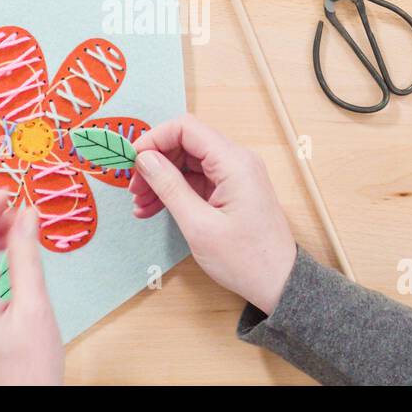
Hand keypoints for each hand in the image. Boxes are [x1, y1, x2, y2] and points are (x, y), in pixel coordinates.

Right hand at [129, 114, 296, 314]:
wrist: (279, 283)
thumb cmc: (245, 259)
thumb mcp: (199, 225)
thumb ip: (170, 187)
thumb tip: (144, 159)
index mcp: (234, 163)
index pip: (186, 128)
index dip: (154, 138)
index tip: (131, 160)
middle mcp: (237, 161)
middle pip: (186, 143)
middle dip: (155, 162)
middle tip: (133, 189)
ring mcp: (236, 175)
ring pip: (188, 162)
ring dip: (161, 179)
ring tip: (140, 204)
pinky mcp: (232, 189)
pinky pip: (197, 179)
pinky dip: (174, 191)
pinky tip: (154, 208)